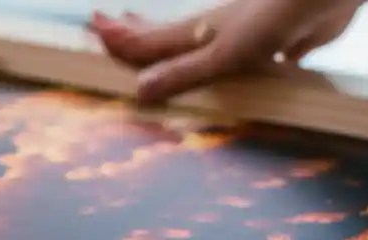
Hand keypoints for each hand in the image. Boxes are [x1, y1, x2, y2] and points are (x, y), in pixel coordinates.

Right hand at [88, 0, 367, 102]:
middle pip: (166, 34)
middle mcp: (213, 30)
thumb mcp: (222, 54)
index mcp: (196, 33)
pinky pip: (240, 58)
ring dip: (175, 44)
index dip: (120, 36)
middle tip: (111, 22)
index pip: (148, 38)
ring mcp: (242, 34)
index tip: (94, 26)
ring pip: (199, 43)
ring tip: (157, 38)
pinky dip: (226, 62)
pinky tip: (232, 67)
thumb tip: (138, 91)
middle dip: (137, 30)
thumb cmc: (272, 20)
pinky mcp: (273, 42)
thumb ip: (183, 72)